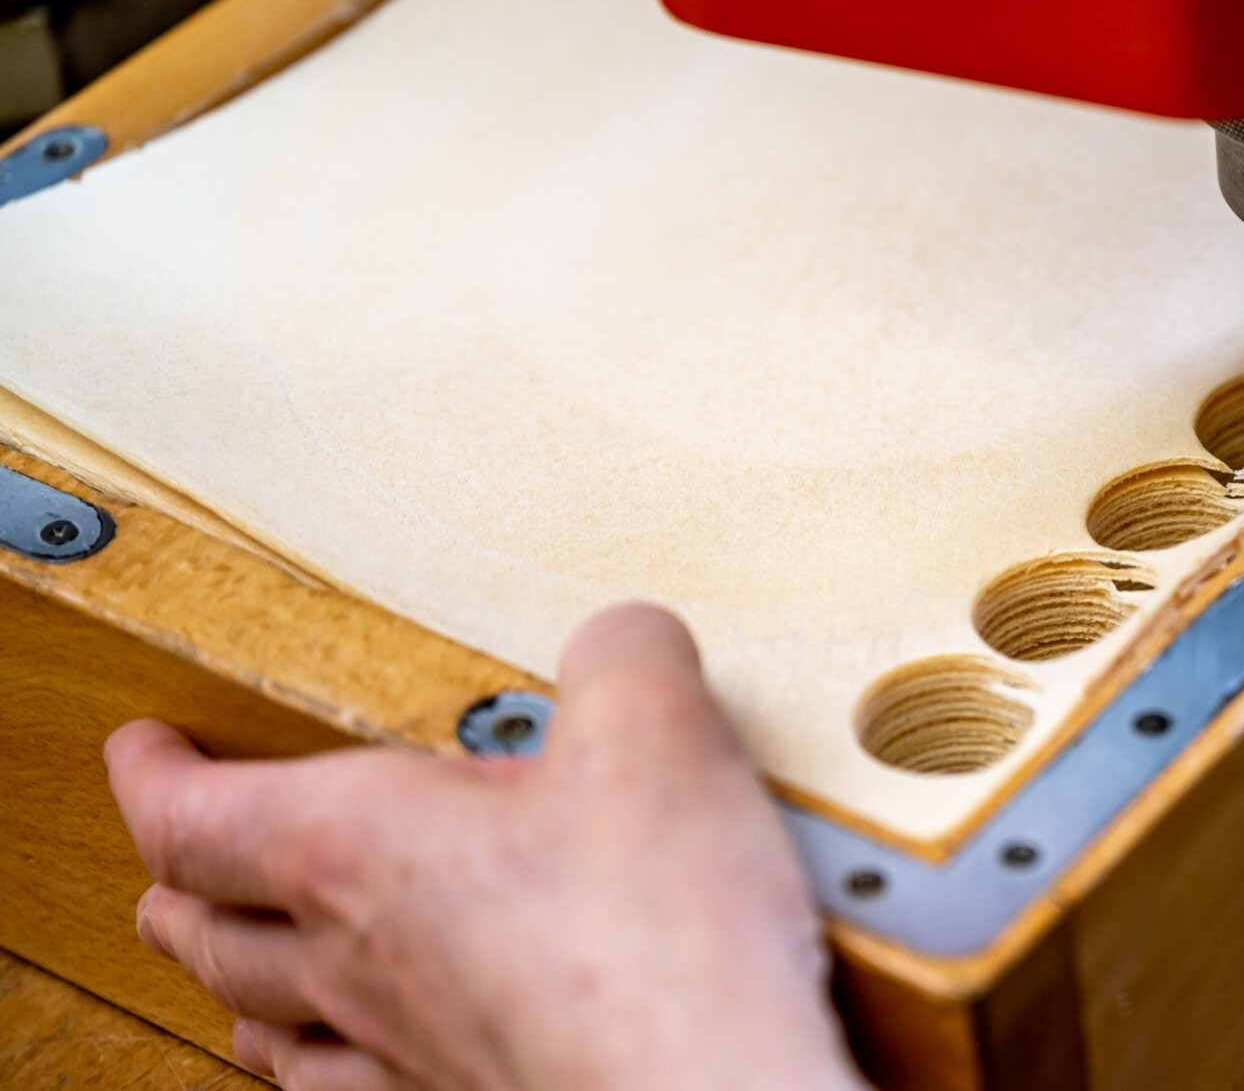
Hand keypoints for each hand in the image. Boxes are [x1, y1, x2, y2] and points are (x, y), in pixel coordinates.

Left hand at [104, 604, 867, 1090]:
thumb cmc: (653, 942)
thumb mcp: (654, 731)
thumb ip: (623, 657)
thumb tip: (623, 640)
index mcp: (358, 850)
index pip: (192, 817)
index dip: (153, 775)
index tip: (145, 747)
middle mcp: (353, 961)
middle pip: (209, 932)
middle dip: (178, 887)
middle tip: (171, 861)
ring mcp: (401, 1052)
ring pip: (268, 1027)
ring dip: (235, 987)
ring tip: (235, 970)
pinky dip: (323, 1069)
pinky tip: (353, 1064)